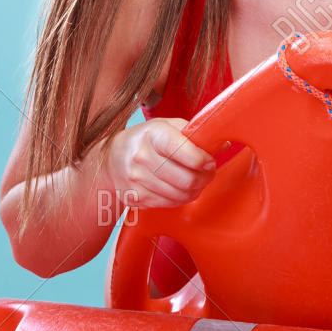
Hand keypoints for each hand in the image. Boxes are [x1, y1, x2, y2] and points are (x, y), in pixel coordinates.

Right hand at [103, 118, 217, 211]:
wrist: (110, 159)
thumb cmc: (146, 139)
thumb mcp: (166, 126)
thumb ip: (193, 133)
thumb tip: (221, 144)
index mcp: (153, 135)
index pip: (185, 152)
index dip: (204, 160)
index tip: (209, 160)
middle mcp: (141, 157)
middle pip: (187, 179)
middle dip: (205, 178)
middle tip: (208, 172)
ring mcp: (136, 180)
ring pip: (180, 195)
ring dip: (196, 190)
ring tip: (196, 180)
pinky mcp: (135, 198)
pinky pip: (169, 204)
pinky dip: (181, 199)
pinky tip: (180, 188)